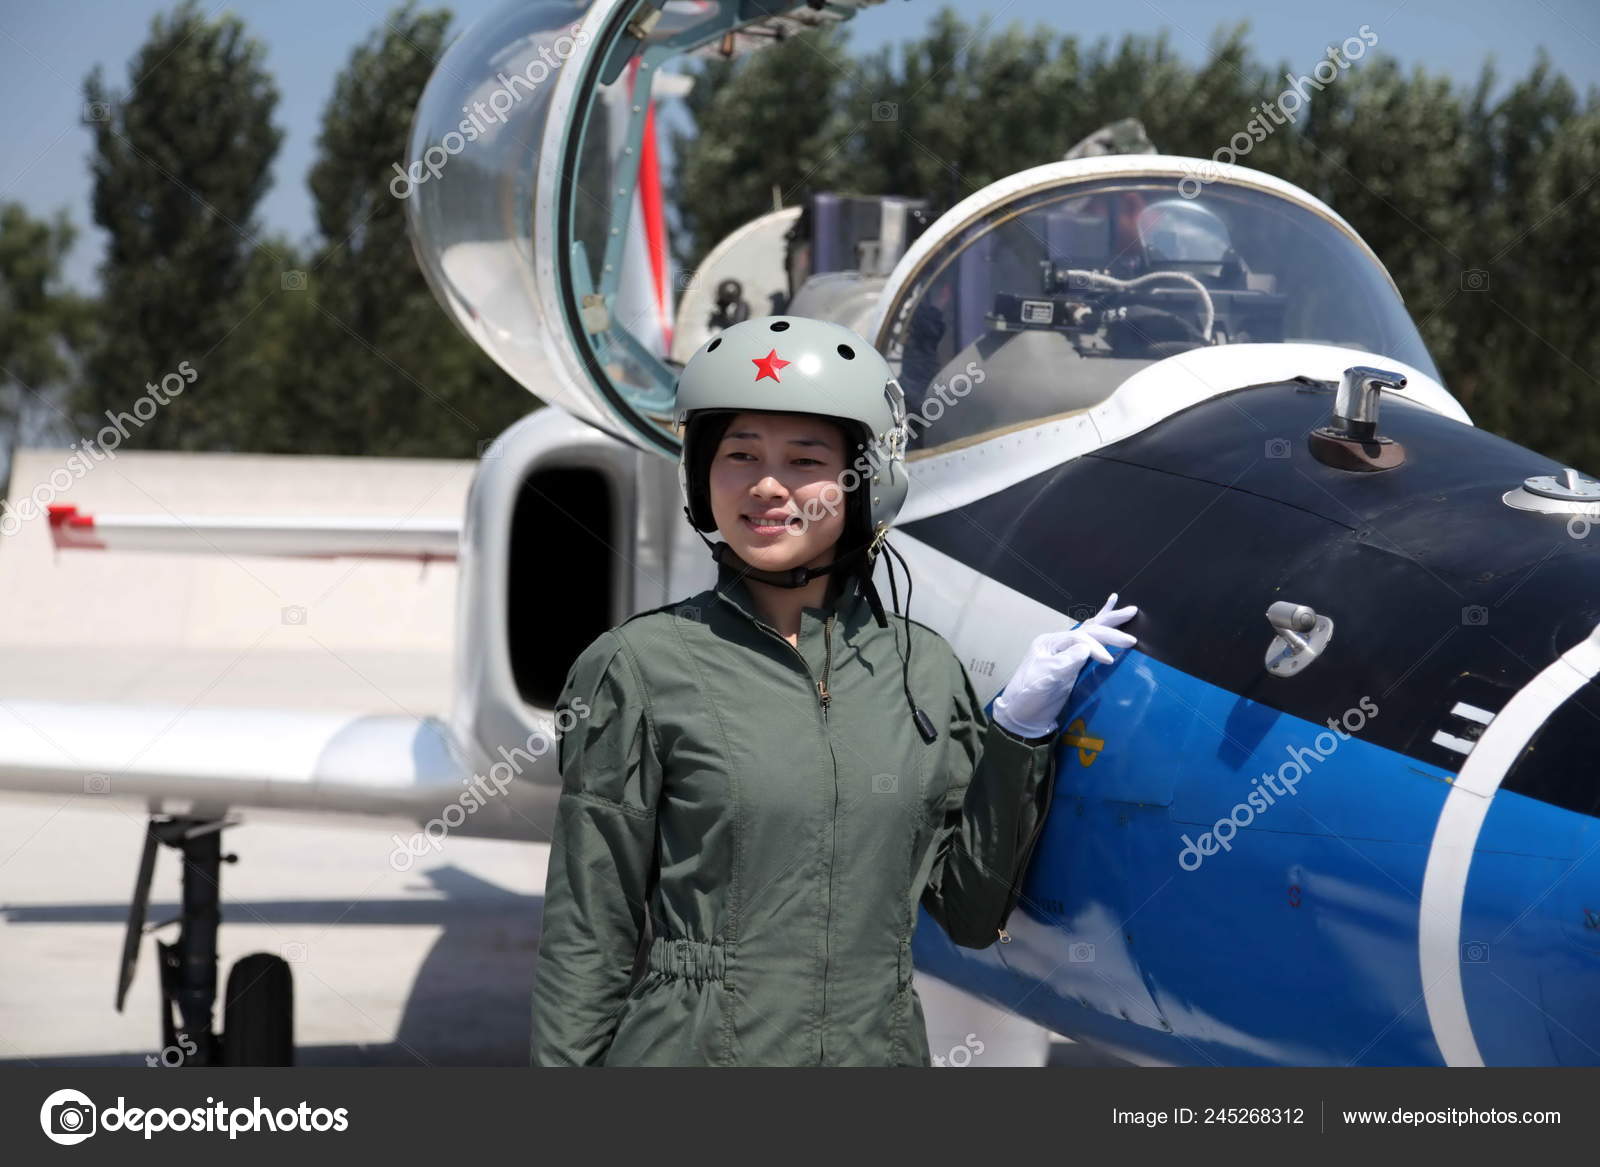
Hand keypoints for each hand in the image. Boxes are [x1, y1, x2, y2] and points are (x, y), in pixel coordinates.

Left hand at [990, 593, 1137, 739]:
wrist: (1022, 715)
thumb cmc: (1029, 695)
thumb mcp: (1046, 678)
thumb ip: (1066, 661)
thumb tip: (1087, 648)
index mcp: (1050, 642)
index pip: (1080, 638)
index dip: (1097, 647)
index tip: (1110, 661)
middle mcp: (1059, 643)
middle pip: (1089, 629)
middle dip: (1111, 627)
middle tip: (1132, 627)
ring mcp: (1065, 653)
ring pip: (1091, 631)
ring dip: (1110, 621)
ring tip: (1131, 611)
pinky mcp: (1072, 664)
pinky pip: (1089, 643)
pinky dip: (1101, 632)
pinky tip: (1107, 620)